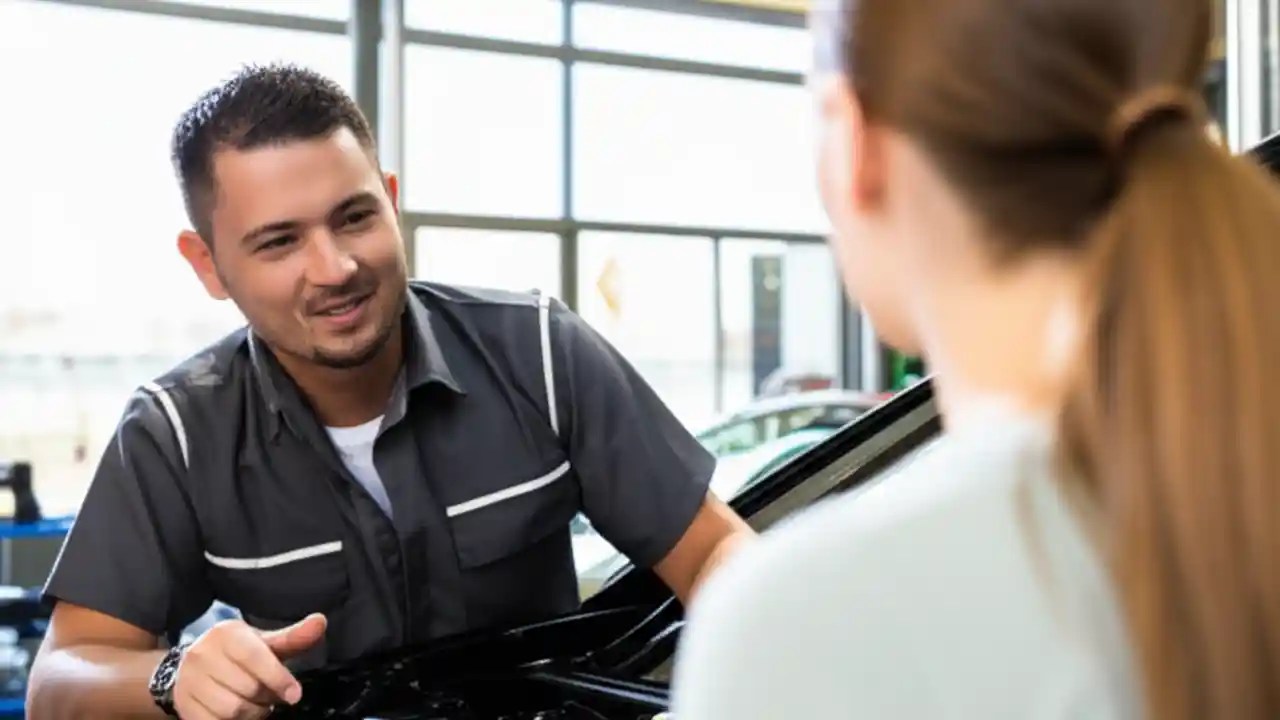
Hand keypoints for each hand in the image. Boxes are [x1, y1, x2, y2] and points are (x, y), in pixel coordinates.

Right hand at [172, 613, 326, 719]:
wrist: (191, 668)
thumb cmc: (237, 654)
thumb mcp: (264, 642)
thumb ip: (292, 637)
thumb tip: (320, 622)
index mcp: (226, 634)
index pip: (255, 657)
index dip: (278, 678)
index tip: (294, 694)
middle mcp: (203, 654)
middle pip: (248, 688)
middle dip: (267, 697)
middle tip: (271, 695)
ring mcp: (189, 681)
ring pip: (232, 710)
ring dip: (253, 713)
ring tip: (256, 704)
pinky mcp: (184, 706)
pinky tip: (239, 714)